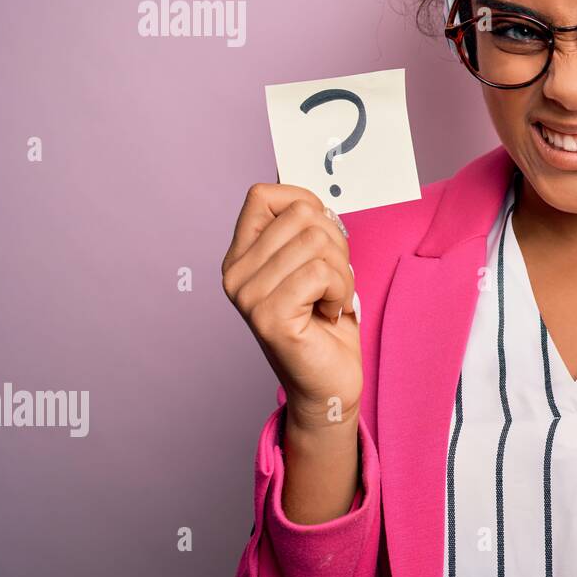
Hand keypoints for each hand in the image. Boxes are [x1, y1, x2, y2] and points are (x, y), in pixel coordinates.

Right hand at [221, 184, 361, 430]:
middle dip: (336, 245)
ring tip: (330, 300)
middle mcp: (235, 274)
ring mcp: (247, 296)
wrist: (329, 381)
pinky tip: (329, 313)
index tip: (321, 240)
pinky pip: (321, 273)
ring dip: (342, 272)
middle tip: (332, 282)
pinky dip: (341, 291)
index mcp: (241, 255)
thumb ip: (305, 228)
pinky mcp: (268, 317)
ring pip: (317, 242)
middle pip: (302, 215)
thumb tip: (312, 197)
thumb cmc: (325, 318)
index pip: (264, 194)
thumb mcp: (314, 261)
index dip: (305, 205)